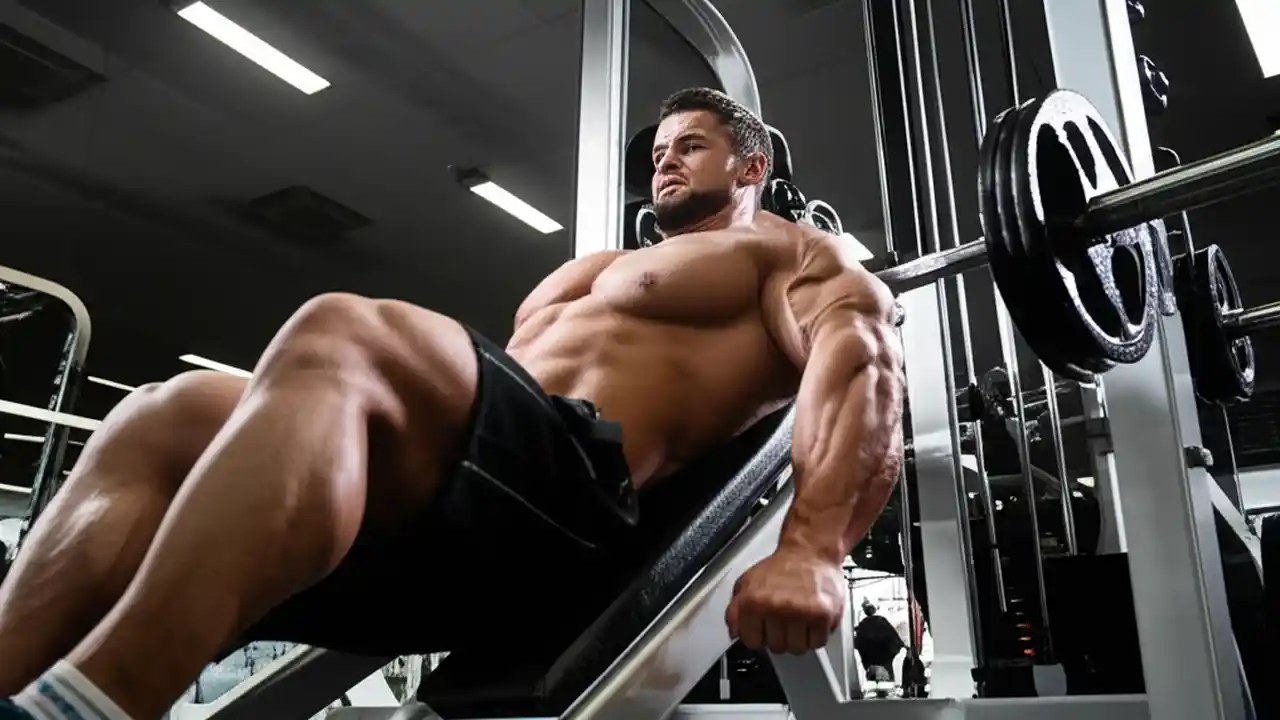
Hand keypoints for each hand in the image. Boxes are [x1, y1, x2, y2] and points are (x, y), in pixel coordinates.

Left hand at [725, 546, 846, 653]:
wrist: (810, 551)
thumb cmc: (781, 567)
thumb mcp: (747, 583)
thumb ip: (735, 610)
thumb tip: (734, 633)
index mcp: (753, 602)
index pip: (752, 643)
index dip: (760, 636)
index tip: (765, 628)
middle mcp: (776, 608)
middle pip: (777, 648)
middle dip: (780, 636)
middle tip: (785, 617)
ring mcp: (800, 613)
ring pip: (798, 649)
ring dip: (799, 637)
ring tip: (799, 617)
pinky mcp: (823, 615)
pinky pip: (818, 642)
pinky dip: (817, 634)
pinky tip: (812, 617)